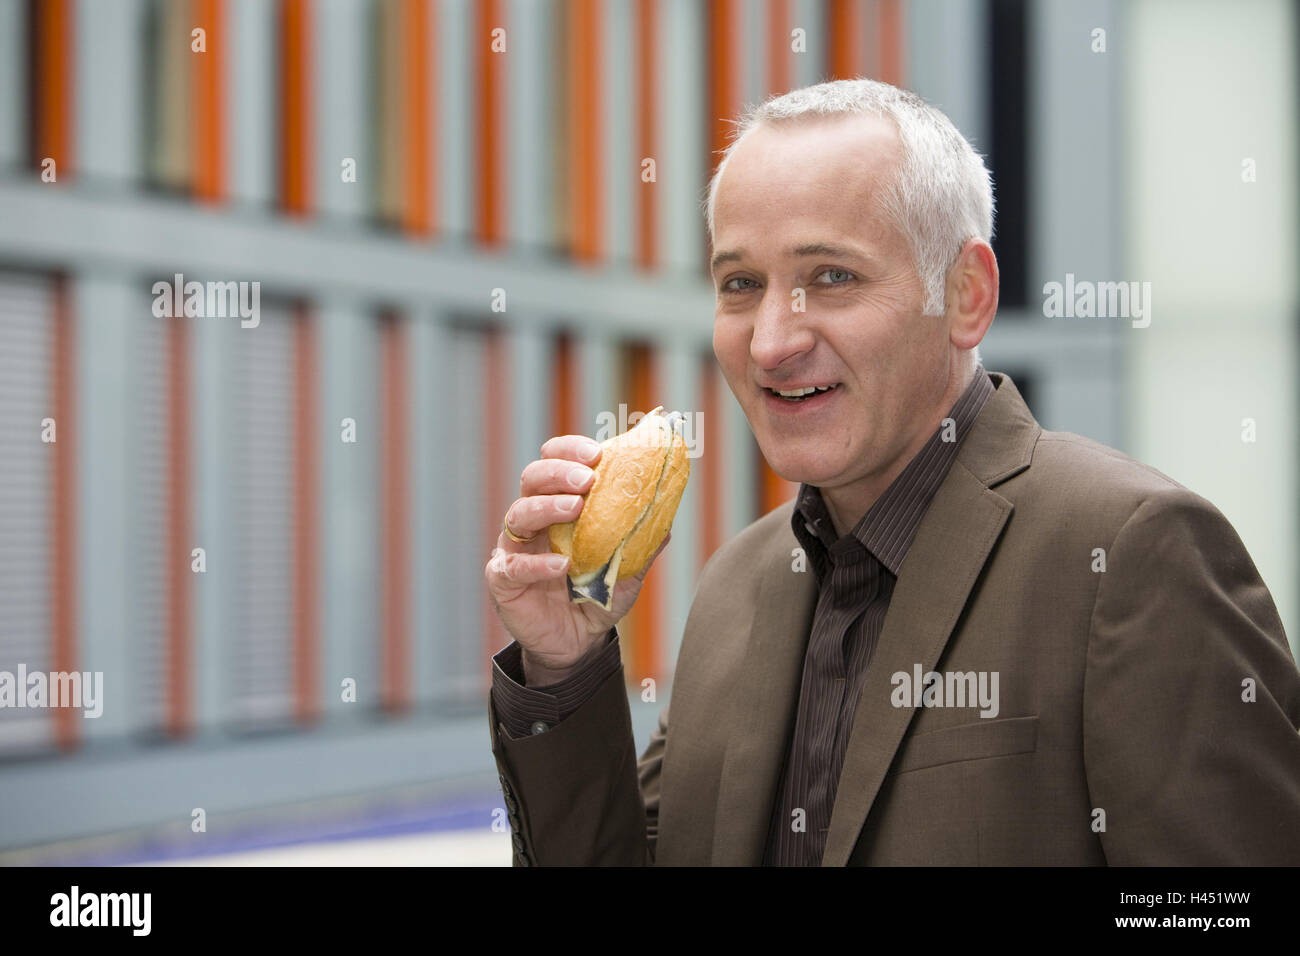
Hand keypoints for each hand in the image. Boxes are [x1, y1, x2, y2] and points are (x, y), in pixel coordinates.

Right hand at [485, 434, 671, 683]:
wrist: (577, 642)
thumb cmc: (597, 596)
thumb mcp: (627, 569)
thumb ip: (642, 542)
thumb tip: (667, 513)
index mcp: (559, 506)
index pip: (555, 462)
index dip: (571, 451)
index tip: (597, 453)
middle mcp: (534, 521)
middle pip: (533, 478)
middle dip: (559, 471)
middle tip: (587, 479)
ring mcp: (515, 548)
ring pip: (518, 514)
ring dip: (547, 506)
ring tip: (575, 508)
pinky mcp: (504, 580)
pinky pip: (512, 566)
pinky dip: (536, 563)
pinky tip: (561, 565)